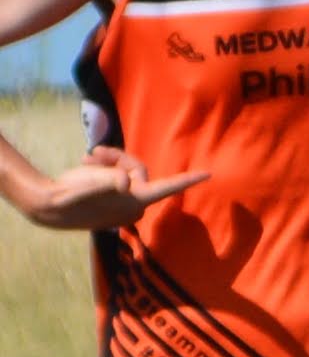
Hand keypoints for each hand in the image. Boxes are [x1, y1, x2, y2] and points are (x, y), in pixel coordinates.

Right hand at [12, 146, 208, 231]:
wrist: (52, 205)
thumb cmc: (76, 194)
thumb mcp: (95, 182)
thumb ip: (113, 180)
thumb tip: (125, 183)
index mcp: (138, 200)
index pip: (169, 188)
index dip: (188, 180)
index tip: (208, 174)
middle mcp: (135, 202)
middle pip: (139, 170)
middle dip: (120, 157)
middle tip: (97, 151)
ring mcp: (124, 200)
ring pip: (126, 169)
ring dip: (109, 159)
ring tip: (89, 156)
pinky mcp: (112, 197)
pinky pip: (116, 174)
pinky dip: (103, 166)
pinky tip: (87, 161)